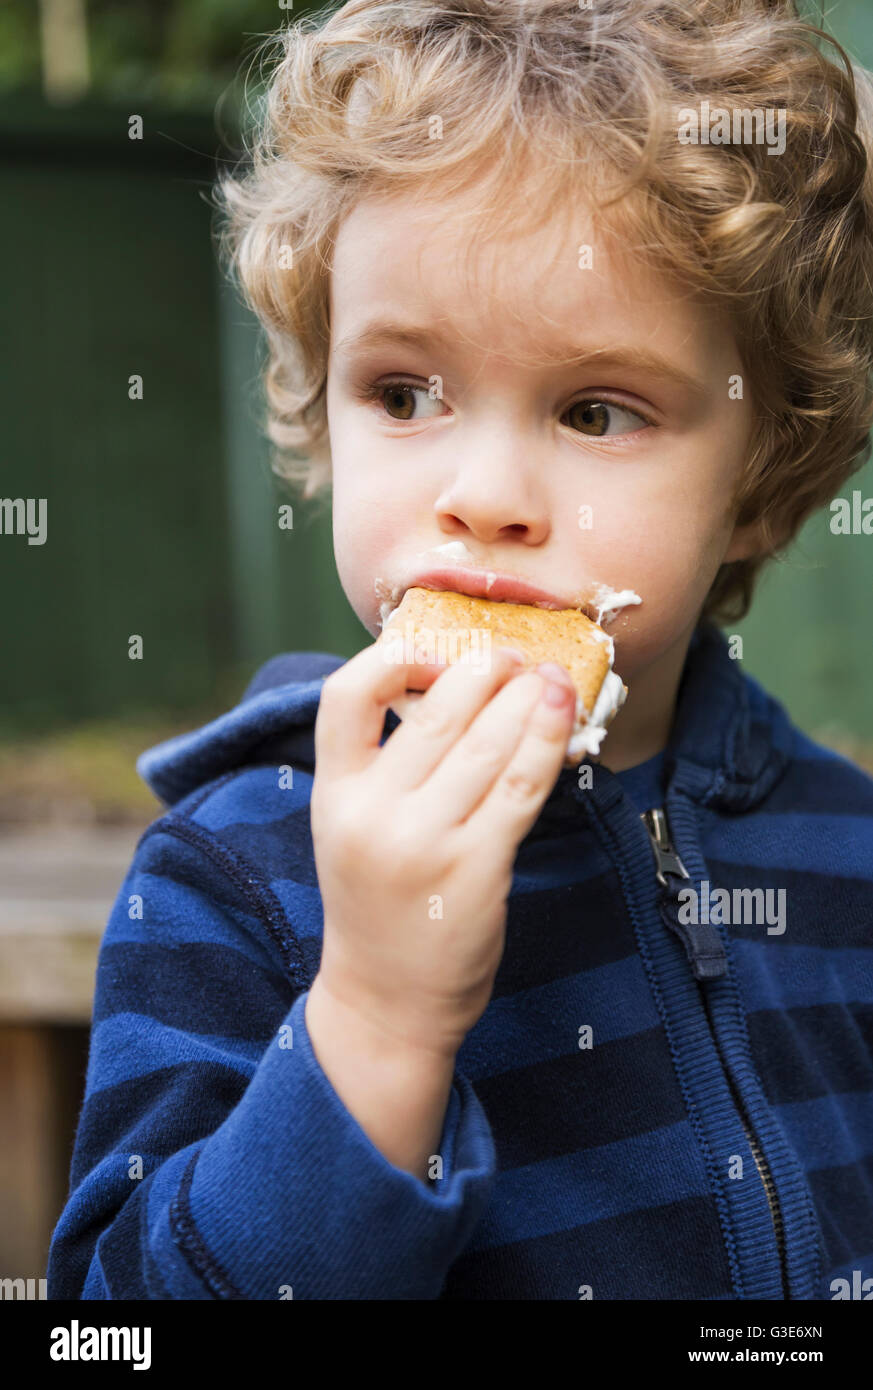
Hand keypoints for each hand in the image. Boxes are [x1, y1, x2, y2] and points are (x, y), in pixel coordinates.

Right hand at [309, 639, 575, 1058]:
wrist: (385, 1004)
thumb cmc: (378, 906)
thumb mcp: (352, 829)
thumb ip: (384, 766)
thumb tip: (456, 688)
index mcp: (333, 795)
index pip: (345, 696)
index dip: (394, 659)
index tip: (435, 655)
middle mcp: (372, 814)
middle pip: (436, 713)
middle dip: (485, 671)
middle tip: (515, 657)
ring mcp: (424, 843)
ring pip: (487, 744)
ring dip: (529, 699)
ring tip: (552, 678)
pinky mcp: (476, 868)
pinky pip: (520, 787)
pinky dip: (547, 744)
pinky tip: (564, 720)